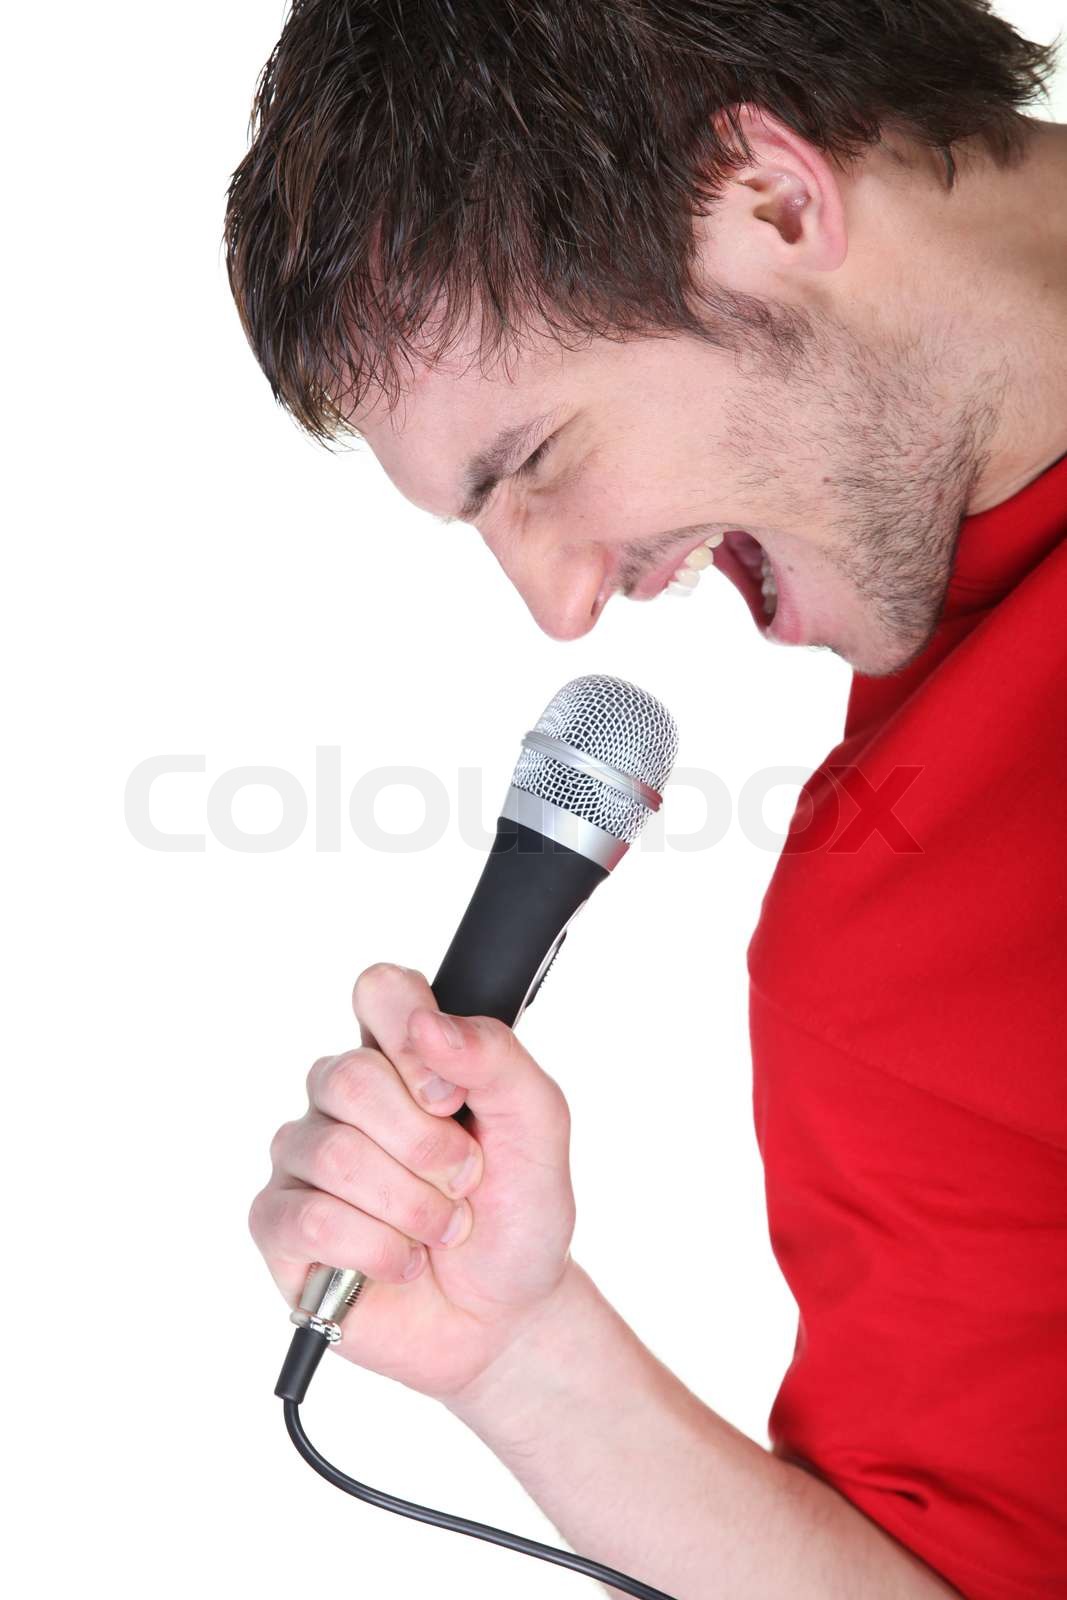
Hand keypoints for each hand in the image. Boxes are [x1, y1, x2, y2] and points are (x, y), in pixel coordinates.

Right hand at [249, 962, 576, 1400]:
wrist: (507, 1316)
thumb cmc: (517, 1214)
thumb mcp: (539, 1128)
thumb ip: (496, 1059)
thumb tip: (429, 1026)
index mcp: (401, 1057)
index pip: (378, 991)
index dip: (409, 1032)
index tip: (451, 1094)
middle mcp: (343, 1098)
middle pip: (350, 1077)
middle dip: (427, 1145)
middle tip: (465, 1180)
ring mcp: (305, 1159)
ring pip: (334, 1154)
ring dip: (414, 1207)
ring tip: (443, 1230)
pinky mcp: (281, 1227)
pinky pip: (313, 1221)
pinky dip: (381, 1252)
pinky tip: (404, 1264)